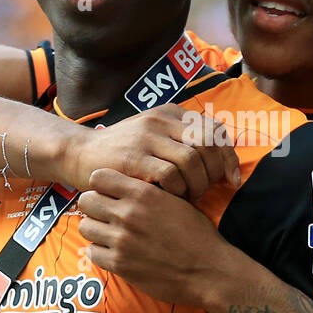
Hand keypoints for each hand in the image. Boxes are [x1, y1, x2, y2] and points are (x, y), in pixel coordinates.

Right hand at [64, 105, 239, 200]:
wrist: (79, 154)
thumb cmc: (122, 153)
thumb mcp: (154, 137)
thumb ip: (182, 142)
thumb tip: (221, 160)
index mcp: (170, 113)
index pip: (214, 129)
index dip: (229, 156)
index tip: (232, 180)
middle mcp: (161, 120)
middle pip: (208, 143)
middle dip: (216, 171)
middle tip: (210, 190)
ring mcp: (146, 137)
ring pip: (191, 160)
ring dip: (197, 185)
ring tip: (190, 197)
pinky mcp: (133, 158)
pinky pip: (170, 175)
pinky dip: (178, 191)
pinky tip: (173, 199)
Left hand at [78, 168, 239, 307]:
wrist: (208, 270)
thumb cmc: (198, 235)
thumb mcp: (177, 201)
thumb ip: (149, 192)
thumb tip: (130, 186)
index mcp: (143, 193)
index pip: (99, 177)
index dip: (101, 184)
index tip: (108, 192)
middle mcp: (128, 214)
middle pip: (86, 201)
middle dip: (94, 206)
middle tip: (106, 214)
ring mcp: (121, 240)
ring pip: (85, 226)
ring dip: (96, 229)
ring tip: (110, 234)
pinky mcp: (120, 264)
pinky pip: (92, 252)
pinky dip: (100, 251)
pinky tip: (115, 252)